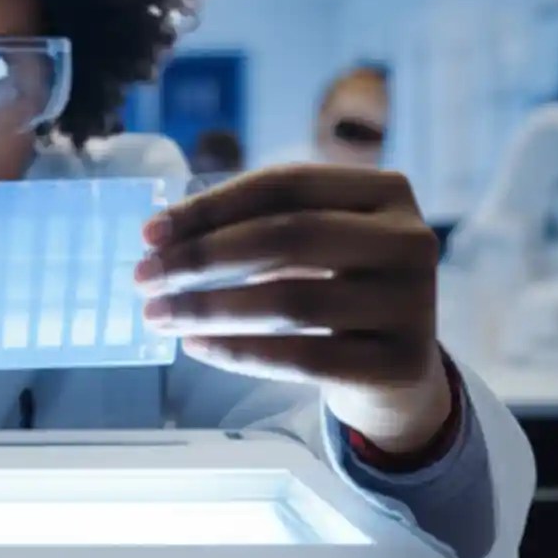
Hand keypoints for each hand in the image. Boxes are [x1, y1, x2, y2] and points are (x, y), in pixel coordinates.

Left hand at [136, 165, 451, 453]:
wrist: (399, 372)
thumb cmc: (334, 291)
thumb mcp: (309, 246)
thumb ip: (250, 228)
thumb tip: (159, 239)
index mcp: (385, 191)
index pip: (284, 184)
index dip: (211, 206)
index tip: (148, 233)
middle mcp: (410, 239)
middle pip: (287, 237)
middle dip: (202, 258)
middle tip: (143, 278)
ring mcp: (413, 304)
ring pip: (292, 302)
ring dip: (209, 309)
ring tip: (158, 315)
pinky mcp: (402, 364)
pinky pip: (303, 360)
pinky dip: (239, 352)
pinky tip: (195, 346)